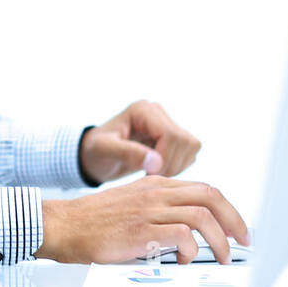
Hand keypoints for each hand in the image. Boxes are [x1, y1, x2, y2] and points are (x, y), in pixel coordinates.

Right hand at [37, 176, 248, 263]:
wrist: (64, 225)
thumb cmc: (95, 221)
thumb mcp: (130, 202)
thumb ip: (157, 206)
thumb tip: (189, 227)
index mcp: (154, 184)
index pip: (204, 189)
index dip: (228, 209)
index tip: (237, 230)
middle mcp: (155, 193)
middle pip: (210, 196)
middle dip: (235, 221)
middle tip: (242, 242)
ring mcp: (148, 210)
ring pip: (202, 216)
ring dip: (219, 241)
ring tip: (221, 258)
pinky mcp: (140, 231)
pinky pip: (181, 236)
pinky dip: (191, 250)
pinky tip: (184, 260)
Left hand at [80, 101, 201, 182]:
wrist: (96, 155)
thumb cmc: (96, 151)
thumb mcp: (104, 150)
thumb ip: (127, 153)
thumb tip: (156, 162)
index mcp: (142, 110)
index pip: (170, 134)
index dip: (164, 158)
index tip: (148, 173)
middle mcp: (158, 113)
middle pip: (185, 141)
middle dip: (170, 164)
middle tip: (149, 176)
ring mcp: (168, 124)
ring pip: (191, 147)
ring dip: (176, 167)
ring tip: (151, 173)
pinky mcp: (174, 137)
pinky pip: (190, 154)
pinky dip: (178, 167)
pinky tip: (157, 171)